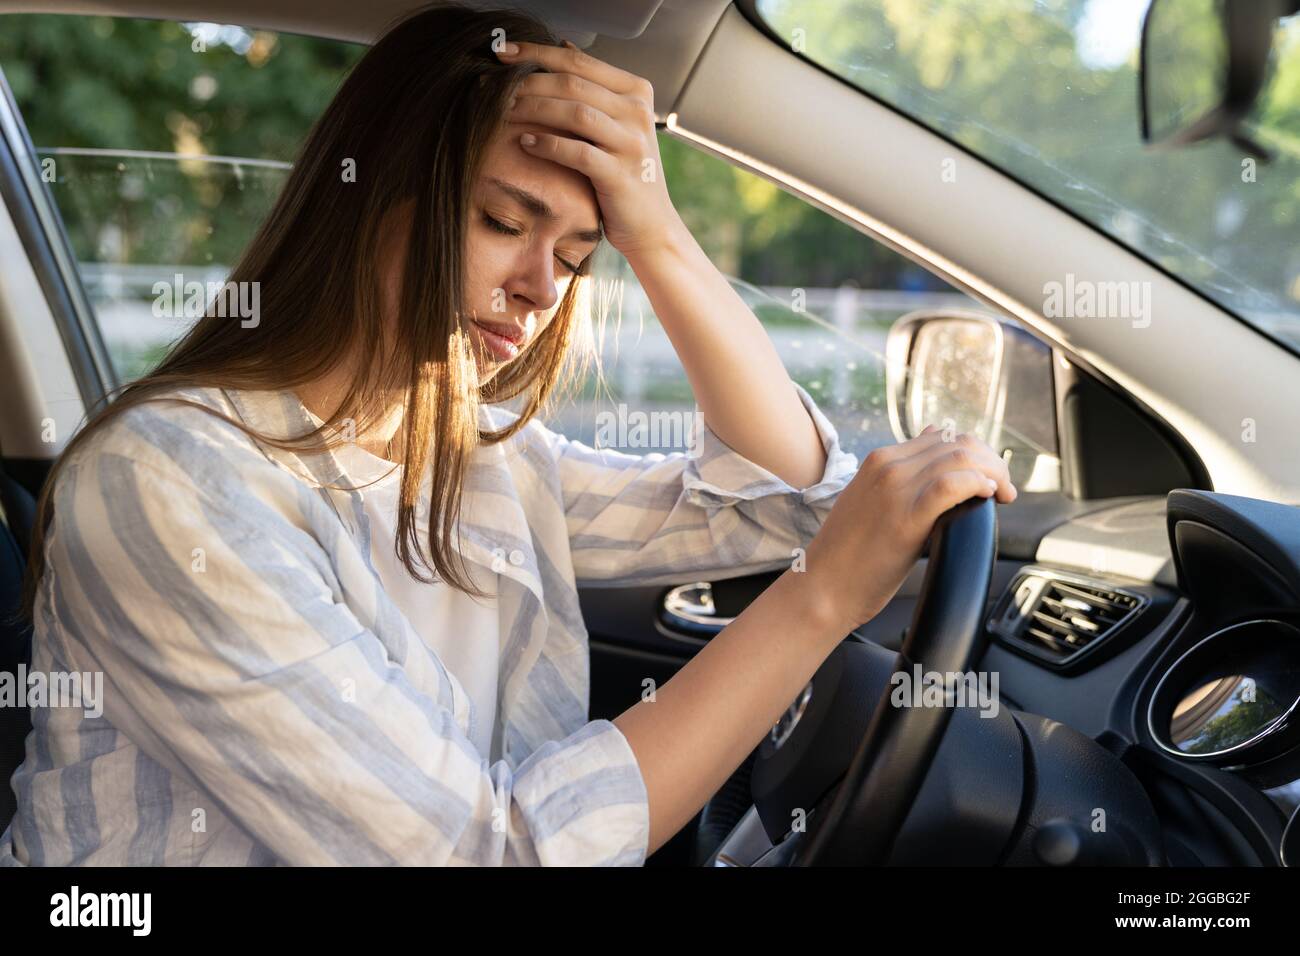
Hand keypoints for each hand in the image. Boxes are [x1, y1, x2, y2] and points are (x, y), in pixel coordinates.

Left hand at [495, 39, 684, 257]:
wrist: (651, 225)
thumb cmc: (625, 173)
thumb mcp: (616, 124)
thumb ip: (595, 88)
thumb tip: (564, 46)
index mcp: (636, 91)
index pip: (579, 61)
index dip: (537, 53)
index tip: (503, 52)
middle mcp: (638, 112)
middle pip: (573, 82)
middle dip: (528, 80)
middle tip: (493, 85)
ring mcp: (632, 143)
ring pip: (575, 112)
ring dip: (534, 109)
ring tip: (503, 111)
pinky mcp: (621, 175)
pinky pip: (578, 152)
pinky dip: (548, 145)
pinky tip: (525, 143)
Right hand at [801, 425, 1017, 631]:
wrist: (822, 587)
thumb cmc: (849, 553)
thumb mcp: (871, 501)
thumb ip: (901, 476)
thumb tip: (933, 443)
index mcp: (879, 460)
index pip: (942, 437)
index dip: (976, 452)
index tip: (989, 477)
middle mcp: (887, 466)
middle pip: (957, 443)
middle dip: (991, 461)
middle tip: (1003, 488)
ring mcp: (895, 488)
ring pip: (960, 458)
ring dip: (993, 473)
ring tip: (1002, 494)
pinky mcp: (905, 516)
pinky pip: (952, 485)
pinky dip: (978, 484)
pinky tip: (988, 497)